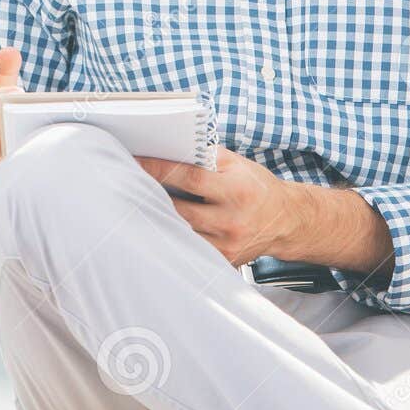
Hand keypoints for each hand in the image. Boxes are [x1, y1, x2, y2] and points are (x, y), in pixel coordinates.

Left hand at [134, 145, 303, 266]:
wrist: (285, 220)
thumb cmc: (255, 186)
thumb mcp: (237, 164)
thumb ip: (205, 157)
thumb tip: (168, 148)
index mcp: (238, 189)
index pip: (190, 177)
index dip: (159, 169)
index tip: (134, 160)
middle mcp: (233, 219)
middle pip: (180, 209)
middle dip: (151, 196)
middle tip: (124, 183)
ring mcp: (228, 244)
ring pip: (180, 233)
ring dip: (156, 218)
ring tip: (134, 205)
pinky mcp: (224, 261)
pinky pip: (190, 249)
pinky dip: (171, 237)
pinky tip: (155, 227)